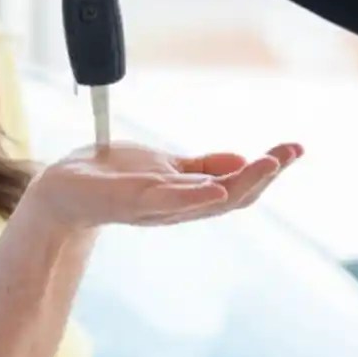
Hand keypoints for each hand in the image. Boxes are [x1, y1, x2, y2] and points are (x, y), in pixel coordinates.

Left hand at [25, 141, 302, 231]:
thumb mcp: (166, 165)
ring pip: (208, 201)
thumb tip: (242, 160)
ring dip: (242, 183)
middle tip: (290, 153)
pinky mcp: (131, 200)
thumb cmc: (113, 176)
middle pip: (233, 198)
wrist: (62, 188)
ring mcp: (156, 207)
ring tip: (269, 163)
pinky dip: (194, 196)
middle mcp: (180, 208)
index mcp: (190, 197)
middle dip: (265, 176)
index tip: (294, 149)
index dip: (268, 171)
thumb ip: (202, 166)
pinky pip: (168, 202)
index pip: (238, 188)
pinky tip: (216, 188)